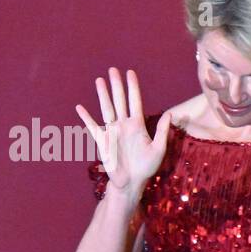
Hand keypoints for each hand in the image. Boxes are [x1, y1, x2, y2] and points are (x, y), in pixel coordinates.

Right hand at [75, 67, 170, 194]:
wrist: (131, 182)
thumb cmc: (146, 167)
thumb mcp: (159, 148)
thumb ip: (163, 130)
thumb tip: (170, 112)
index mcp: (138, 125)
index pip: (135, 102)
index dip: (132, 87)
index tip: (130, 73)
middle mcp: (124, 125)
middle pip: (119, 100)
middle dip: (117, 85)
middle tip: (113, 69)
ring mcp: (112, 131)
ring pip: (107, 108)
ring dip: (103, 95)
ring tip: (99, 80)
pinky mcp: (103, 141)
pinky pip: (92, 126)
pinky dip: (86, 117)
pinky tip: (80, 107)